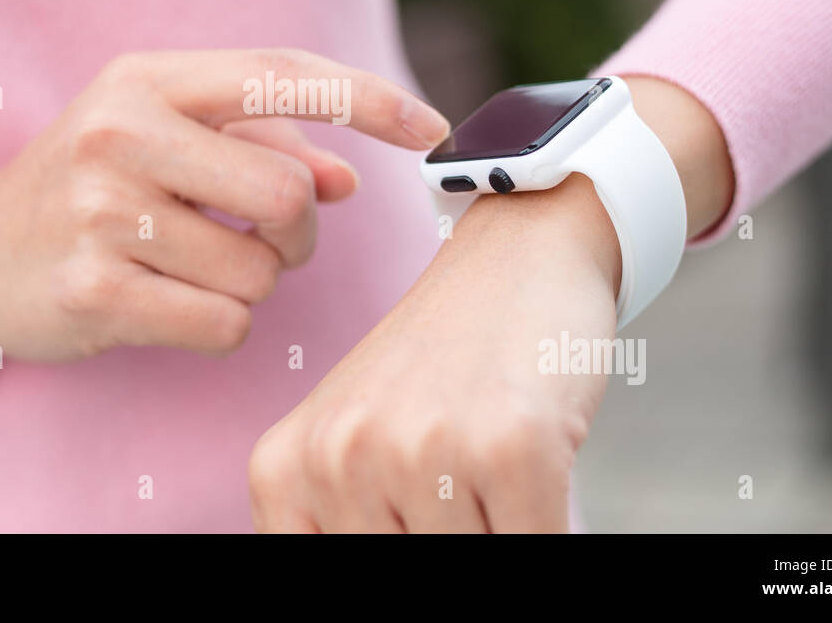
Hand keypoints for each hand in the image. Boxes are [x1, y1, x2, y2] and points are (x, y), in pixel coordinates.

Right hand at [0, 49, 448, 359]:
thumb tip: (349, 177)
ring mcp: (102, 213)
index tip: (431, 129)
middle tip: (271, 237)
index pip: (283, 73)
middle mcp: (121, 133)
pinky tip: (170, 302)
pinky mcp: (95, 292)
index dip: (369, 98)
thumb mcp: (164, 136)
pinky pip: (226, 322)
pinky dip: (221, 323)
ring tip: (196, 265)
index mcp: (147, 79)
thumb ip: (262, 144)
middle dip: (300, 230)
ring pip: (261, 269)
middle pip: (287, 191)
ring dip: (254, 281)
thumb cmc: (91, 183)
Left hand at [247, 75, 733, 531]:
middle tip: (456, 476)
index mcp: (284, 467)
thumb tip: (357, 564)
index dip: (382, 550)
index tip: (410, 518)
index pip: (318, 577)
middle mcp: (341, 456)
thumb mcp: (354, 437)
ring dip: (495, 524)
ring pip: (471, 565)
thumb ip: (343, 521)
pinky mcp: (510, 447)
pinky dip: (547, 524)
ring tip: (489, 458)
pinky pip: (535, 548)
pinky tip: (533, 463)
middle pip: (404, 572)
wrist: (517, 253)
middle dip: (444, 535)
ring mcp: (423, 449)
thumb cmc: (438, 360)